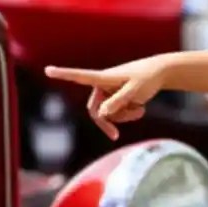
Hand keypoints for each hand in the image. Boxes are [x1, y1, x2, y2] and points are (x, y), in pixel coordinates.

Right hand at [45, 59, 167, 139]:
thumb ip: (119, 101)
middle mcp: (102, 86)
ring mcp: (108, 93)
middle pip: (95, 111)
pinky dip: (128, 115)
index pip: (80, 76)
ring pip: (108, 116)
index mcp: (103, 78)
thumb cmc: (147, 78)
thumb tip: (101, 113)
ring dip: (124, 117)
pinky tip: (140, 107)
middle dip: (106, 123)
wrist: (159, 74)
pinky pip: (116, 115)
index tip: (47, 69)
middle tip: (115, 137)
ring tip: (140, 108)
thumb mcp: (135, 91)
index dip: (63, 74)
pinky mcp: (115, 99)